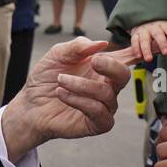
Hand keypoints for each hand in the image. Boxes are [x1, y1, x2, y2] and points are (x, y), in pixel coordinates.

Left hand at [0, 37, 129, 159]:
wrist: (30, 104)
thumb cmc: (46, 78)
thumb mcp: (58, 54)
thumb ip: (78, 46)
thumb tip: (102, 43)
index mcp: (103, 67)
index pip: (126, 58)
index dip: (136, 51)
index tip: (135, 46)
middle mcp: (108, 86)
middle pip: (124, 75)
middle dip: (111, 66)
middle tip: (94, 62)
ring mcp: (105, 106)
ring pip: (105, 93)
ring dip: (80, 85)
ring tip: (60, 81)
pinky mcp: (98, 123)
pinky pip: (98, 111)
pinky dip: (78, 100)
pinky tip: (61, 94)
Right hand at [129, 20, 166, 62]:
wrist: (143, 23)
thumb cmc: (157, 30)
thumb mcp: (166, 33)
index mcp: (162, 25)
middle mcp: (153, 27)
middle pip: (157, 34)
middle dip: (162, 44)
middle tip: (166, 53)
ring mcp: (143, 31)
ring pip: (144, 40)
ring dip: (146, 50)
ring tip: (149, 59)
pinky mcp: (135, 35)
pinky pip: (134, 42)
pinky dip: (136, 49)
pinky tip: (139, 56)